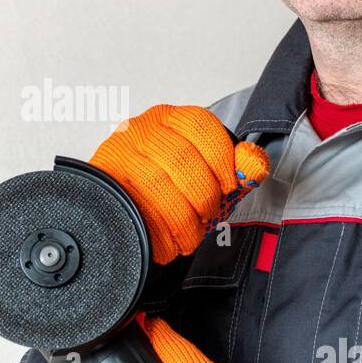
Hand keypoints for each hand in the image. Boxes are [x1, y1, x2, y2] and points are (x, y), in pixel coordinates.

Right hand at [88, 104, 268, 264]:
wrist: (118, 212)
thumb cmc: (164, 191)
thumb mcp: (206, 175)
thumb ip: (235, 168)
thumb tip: (255, 163)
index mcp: (171, 120)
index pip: (201, 125)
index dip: (222, 158)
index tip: (230, 186)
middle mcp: (142, 129)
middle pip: (182, 158)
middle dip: (204, 195)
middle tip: (209, 215)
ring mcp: (119, 153)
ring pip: (159, 184)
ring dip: (183, 219)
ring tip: (190, 235)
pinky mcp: (105, 181)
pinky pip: (137, 206)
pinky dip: (160, 231)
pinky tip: (169, 242)